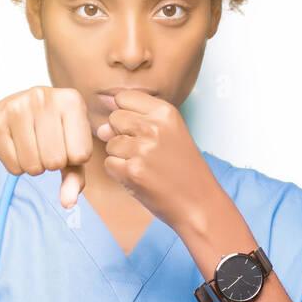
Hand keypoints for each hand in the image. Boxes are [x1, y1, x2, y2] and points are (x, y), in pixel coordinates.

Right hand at [0, 86, 93, 207]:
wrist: (6, 114)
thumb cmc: (48, 132)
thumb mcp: (70, 150)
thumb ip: (75, 178)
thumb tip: (68, 203)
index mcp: (72, 100)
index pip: (81, 155)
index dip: (72, 159)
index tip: (64, 144)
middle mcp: (44, 98)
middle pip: (56, 161)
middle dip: (52, 164)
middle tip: (44, 147)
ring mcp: (16, 107)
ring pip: (34, 166)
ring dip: (34, 166)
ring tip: (31, 147)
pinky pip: (13, 167)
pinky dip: (16, 166)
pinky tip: (15, 147)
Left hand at [96, 90, 218, 230]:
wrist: (199, 204)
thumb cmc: (185, 171)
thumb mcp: (171, 136)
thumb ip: (137, 123)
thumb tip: (101, 128)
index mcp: (166, 112)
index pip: (124, 98)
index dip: (127, 114)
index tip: (142, 130)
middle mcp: (153, 127)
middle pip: (114, 119)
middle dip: (122, 135)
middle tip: (147, 152)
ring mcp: (142, 149)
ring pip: (109, 143)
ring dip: (121, 156)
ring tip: (147, 167)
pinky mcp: (132, 171)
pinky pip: (109, 164)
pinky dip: (120, 174)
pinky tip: (140, 178)